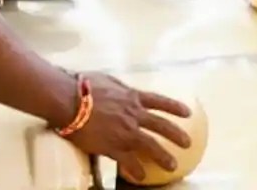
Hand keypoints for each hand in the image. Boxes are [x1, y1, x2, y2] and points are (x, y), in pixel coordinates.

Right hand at [69, 73, 192, 181]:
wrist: (69, 99)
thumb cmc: (82, 86)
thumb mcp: (107, 80)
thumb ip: (118, 87)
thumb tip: (119, 88)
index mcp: (132, 97)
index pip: (160, 102)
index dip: (175, 107)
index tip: (187, 113)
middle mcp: (134, 114)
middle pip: (161, 126)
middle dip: (176, 135)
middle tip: (187, 143)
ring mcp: (125, 131)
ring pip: (151, 146)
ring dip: (163, 157)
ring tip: (172, 166)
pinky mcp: (113, 146)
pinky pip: (129, 161)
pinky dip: (137, 170)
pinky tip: (142, 177)